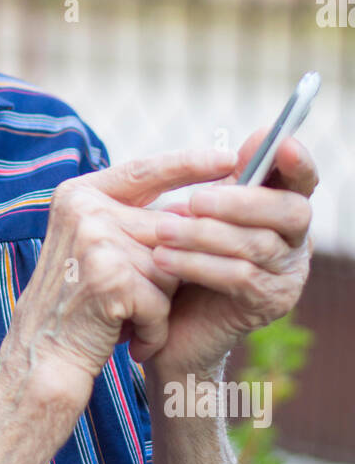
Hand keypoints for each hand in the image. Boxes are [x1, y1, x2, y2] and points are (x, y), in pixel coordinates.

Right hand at [0, 148, 238, 421]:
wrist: (43, 356)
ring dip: (158, 303)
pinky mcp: (111, 277)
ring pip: (169, 267)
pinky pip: (161, 301)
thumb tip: (203, 204)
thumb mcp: (96, 246)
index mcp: (79, 194)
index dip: (189, 164)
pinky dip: (152, 328)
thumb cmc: (78, 303)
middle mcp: (85, 209)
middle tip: (131, 300)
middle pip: (167, 228)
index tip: (229, 158)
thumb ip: (135, 220)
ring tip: (123, 321)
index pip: (144, 170)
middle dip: (167, 270)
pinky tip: (126, 338)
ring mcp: (97, 240)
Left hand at [143, 132, 317, 378]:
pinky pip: (239, 277)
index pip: (302, 181)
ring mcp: (288, 275)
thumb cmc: (183, 259)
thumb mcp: (200, 216)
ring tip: (162, 231)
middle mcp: (296, 242)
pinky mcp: (270, 303)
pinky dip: (198, 264)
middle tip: (194, 201)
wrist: (169, 326)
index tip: (282, 143)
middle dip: (241, 201)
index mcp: (282, 210)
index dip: (298, 162)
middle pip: (290, 212)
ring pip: (257, 244)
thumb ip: (226, 182)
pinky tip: (163, 259)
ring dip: (204, 234)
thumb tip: (256, 137)